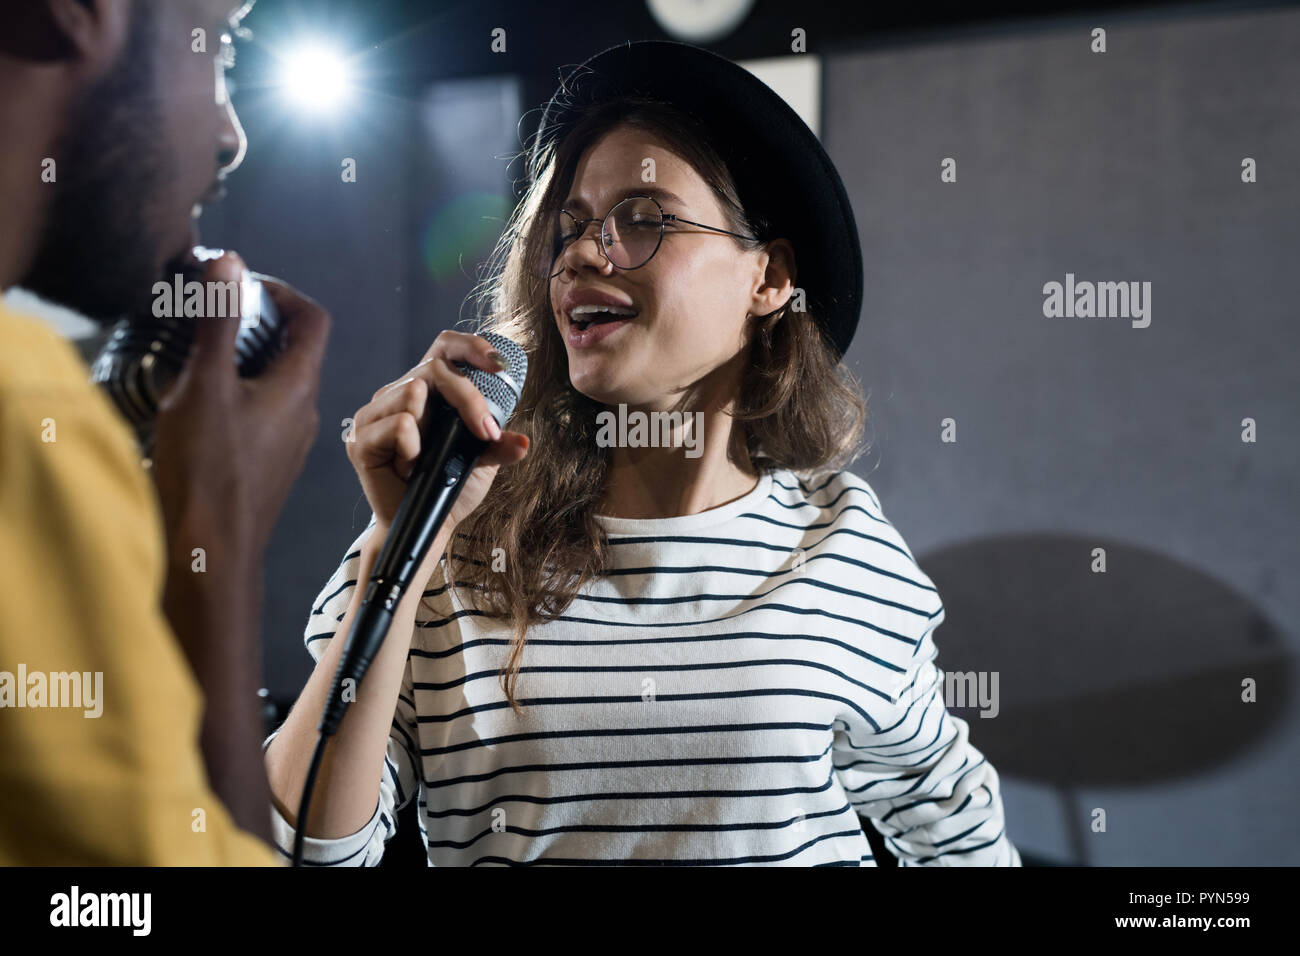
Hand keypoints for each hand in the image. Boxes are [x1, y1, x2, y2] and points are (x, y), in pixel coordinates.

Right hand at [151, 252, 331, 565]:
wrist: (211, 553)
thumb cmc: (210, 471)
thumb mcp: (205, 384)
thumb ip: (218, 321)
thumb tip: (229, 261)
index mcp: (298, 385)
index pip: (312, 319)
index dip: (280, 291)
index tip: (240, 283)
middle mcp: (304, 412)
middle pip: (292, 349)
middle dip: (252, 322)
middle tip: (208, 315)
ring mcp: (287, 441)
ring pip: (273, 383)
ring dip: (241, 360)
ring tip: (196, 356)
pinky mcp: (267, 464)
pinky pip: (260, 414)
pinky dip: (235, 395)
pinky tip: (196, 404)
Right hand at [347, 329, 528, 541]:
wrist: (427, 524)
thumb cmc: (450, 486)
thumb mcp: (483, 460)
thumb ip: (499, 444)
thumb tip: (522, 444)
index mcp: (427, 388)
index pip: (446, 346)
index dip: (472, 347)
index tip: (500, 366)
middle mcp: (397, 393)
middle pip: (435, 369)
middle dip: (468, 400)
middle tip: (486, 433)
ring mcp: (374, 414)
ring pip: (413, 394)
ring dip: (432, 434)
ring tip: (425, 458)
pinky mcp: (360, 438)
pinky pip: (399, 425)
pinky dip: (412, 450)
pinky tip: (408, 467)